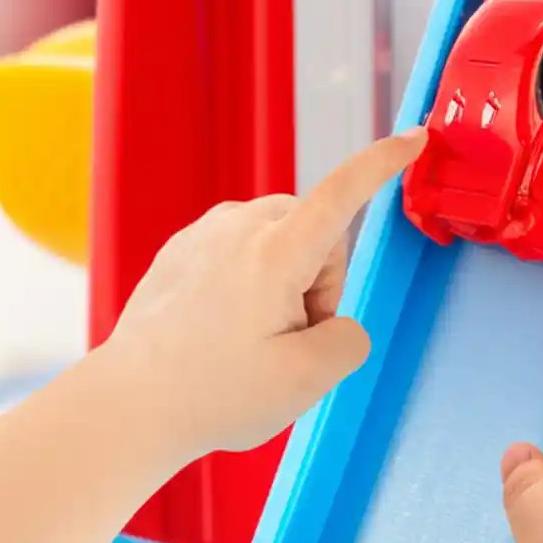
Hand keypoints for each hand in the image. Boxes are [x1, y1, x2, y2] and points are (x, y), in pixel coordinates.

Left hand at [101, 128, 426, 455]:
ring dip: (284, 287)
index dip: (383, 164)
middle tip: (285, 344)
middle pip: (317, 238)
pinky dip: (250, 286)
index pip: (342, 195)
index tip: (413, 136)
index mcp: (274, 253)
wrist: (128, 406)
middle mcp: (237, 228)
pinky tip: (222, 332)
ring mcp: (204, 234)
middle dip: (319, 286)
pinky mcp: (183, 249)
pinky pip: (243, 253)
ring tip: (247, 343)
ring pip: (281, 245)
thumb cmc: (213, 395)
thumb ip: (349, 340)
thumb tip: (334, 321)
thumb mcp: (309, 382)